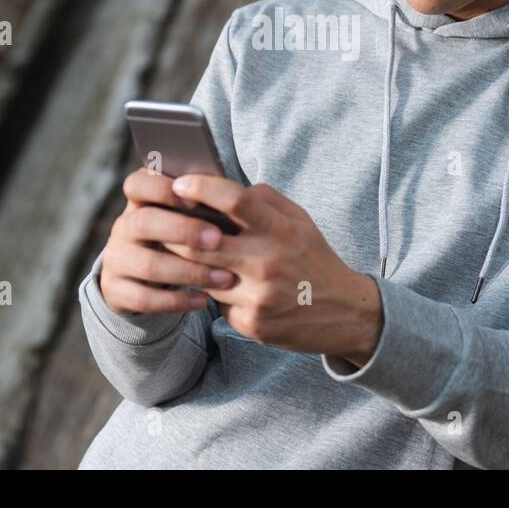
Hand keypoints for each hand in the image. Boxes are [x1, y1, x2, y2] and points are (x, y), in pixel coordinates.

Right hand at [98, 167, 239, 314]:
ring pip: (148, 264)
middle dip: (183, 230)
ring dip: (190, 271)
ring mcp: (117, 260)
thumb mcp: (181, 217)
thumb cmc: (176, 237)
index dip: (161, 189)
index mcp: (140, 202)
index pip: (137, 184)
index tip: (195, 198)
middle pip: (144, 222)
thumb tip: (244, 193)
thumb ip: (201, 205)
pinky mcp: (117, 291)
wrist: (140, 279)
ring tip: (225, 278)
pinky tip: (204, 300)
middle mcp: (124, 227)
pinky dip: (177, 300)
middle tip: (218, 239)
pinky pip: (145, 298)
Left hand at [164, 175, 382, 362]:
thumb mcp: (301, 221)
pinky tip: (229, 290)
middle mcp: (267, 262)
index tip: (181, 184)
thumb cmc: (314, 259)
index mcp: (280, 230)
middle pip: (201, 243)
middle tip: (163, 223)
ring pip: (201, 276)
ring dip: (190, 265)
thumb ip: (266, 200)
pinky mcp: (251, 323)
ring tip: (186, 254)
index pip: (234, 201)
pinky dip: (217, 294)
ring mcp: (258, 296)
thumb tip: (224, 185)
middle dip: (176, 232)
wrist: (345, 313)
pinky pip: (218, 304)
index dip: (202, 188)